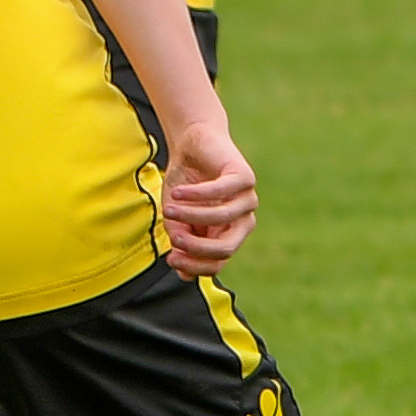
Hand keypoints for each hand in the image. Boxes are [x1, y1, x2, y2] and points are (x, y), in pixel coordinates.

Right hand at [159, 119, 255, 275]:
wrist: (193, 144)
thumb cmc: (184, 184)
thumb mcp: (177, 216)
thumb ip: (180, 240)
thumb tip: (183, 271)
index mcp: (227, 235)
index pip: (217, 262)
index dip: (194, 265)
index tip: (170, 257)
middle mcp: (242, 221)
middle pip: (226, 248)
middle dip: (197, 247)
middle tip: (174, 238)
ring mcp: (247, 200)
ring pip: (220, 218)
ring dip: (190, 216)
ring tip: (169, 208)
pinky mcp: (245, 177)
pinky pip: (220, 192)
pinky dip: (196, 194)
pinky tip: (177, 192)